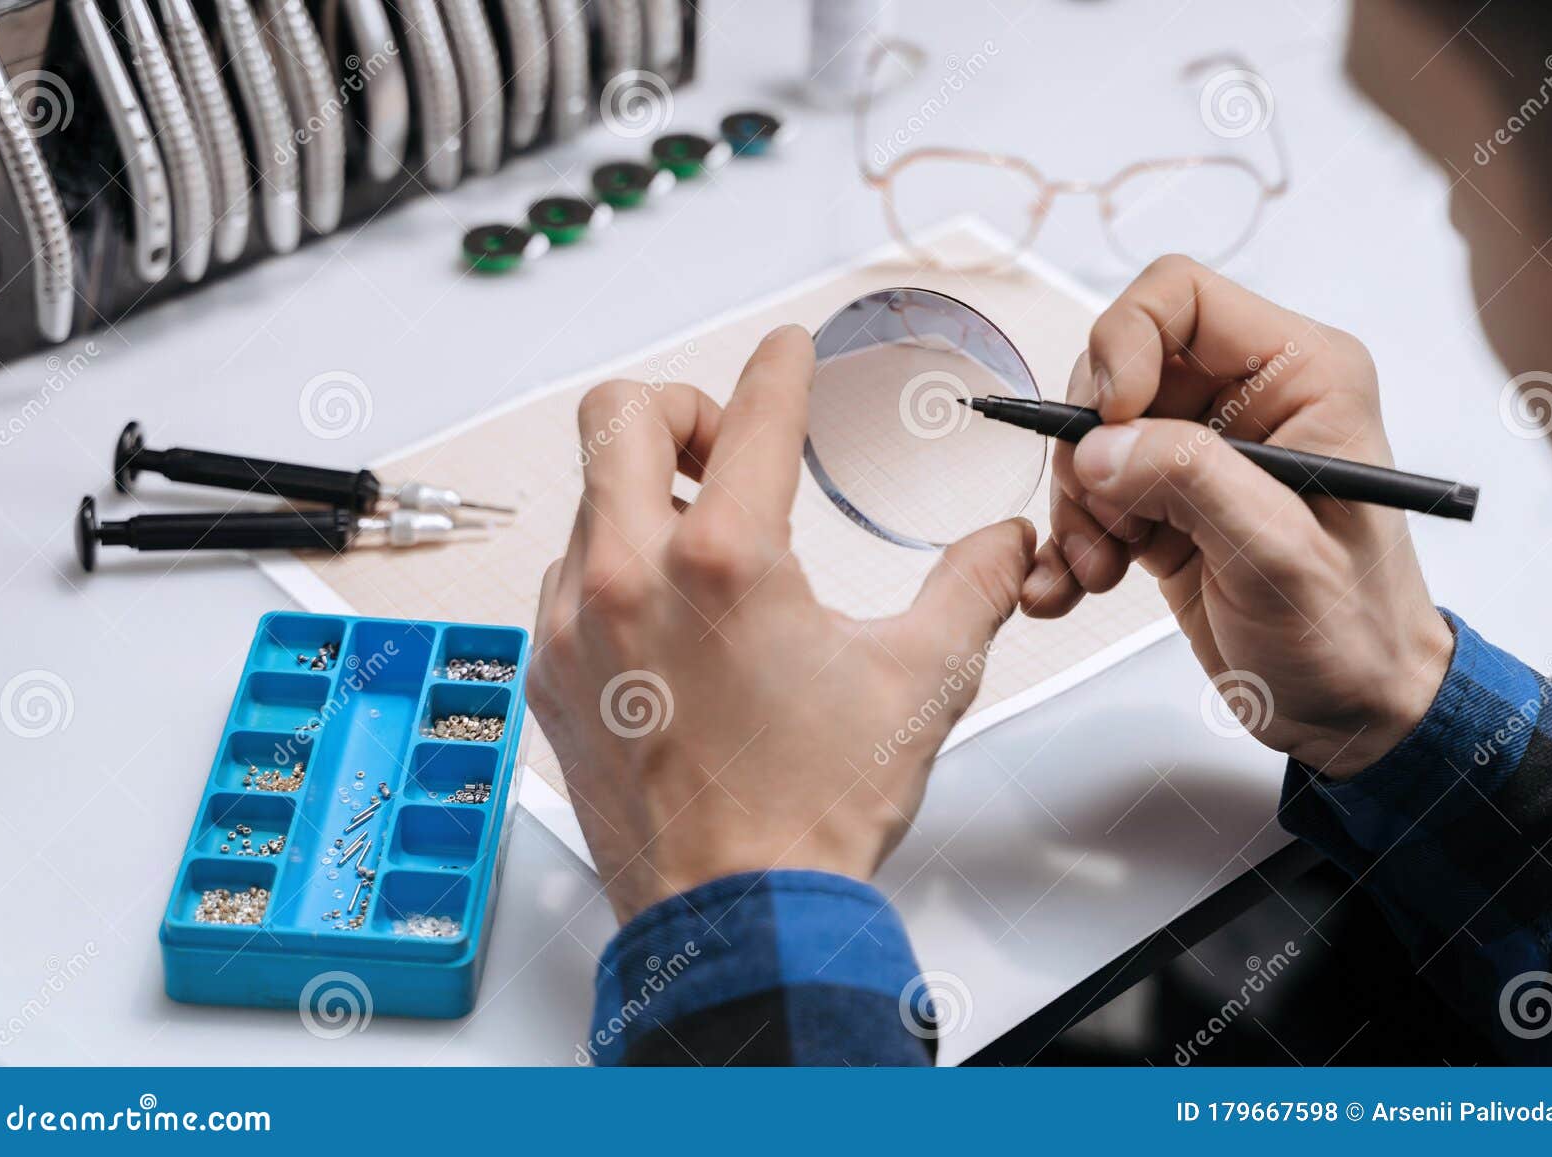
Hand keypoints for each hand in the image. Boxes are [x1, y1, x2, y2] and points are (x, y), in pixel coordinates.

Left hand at [528, 326, 1035, 921]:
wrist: (736, 919)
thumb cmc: (812, 812)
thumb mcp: (920, 684)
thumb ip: (970, 589)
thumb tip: (1002, 544)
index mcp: (725, 562)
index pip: (754, 412)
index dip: (782, 365)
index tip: (790, 355)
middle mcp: (627, 577)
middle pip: (620, 413)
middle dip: (684, 408)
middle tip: (730, 450)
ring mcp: (572, 626)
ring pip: (588, 498)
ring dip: (646, 497)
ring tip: (709, 551)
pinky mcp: (550, 674)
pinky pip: (565, 578)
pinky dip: (612, 568)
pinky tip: (667, 618)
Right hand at [1021, 256, 1452, 778]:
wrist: (1351, 711)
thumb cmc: (1352, 634)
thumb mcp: (1280, 554)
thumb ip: (1192, 481)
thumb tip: (1099, 444)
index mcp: (1300, 375)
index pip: (1178, 297)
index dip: (1122, 344)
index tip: (1109, 423)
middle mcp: (1246, 399)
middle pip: (1116, 369)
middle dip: (1090, 448)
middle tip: (1103, 521)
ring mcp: (1201, 453)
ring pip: (1092, 438)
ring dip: (1077, 506)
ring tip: (1099, 570)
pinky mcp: (1165, 503)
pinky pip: (1089, 495)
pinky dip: (1068, 540)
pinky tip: (1070, 586)